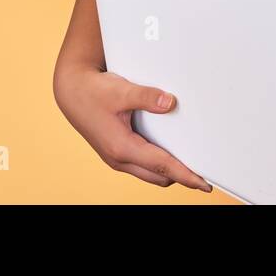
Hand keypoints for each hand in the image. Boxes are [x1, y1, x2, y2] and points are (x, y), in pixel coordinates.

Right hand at [53, 62, 212, 191]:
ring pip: (150, 173)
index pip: (162, 167)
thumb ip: (147, 97)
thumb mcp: (121, 91)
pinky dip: (157, 163)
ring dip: (168, 171)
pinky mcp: (115, 152)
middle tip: (203, 172)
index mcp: (122, 148)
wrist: (71, 92)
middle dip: (181, 177)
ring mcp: (116, 158)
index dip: (186, 176)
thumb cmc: (92, 92)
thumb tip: (170, 103)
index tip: (204, 184)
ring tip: (190, 162)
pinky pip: (142, 165)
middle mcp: (119, 158)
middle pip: (159, 177)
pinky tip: (168, 150)